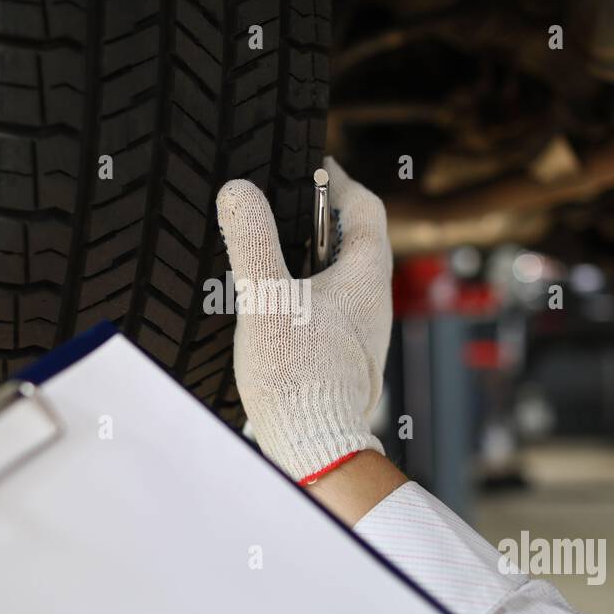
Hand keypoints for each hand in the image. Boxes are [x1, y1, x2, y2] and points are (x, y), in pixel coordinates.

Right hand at [216, 157, 391, 482]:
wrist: (317, 446)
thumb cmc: (299, 375)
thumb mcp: (266, 298)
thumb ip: (252, 240)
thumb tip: (239, 191)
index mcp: (366, 275)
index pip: (365, 208)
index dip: (339, 182)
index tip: (315, 167)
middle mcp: (373, 300)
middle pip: (354, 241)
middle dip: (320, 219)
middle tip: (282, 205)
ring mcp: (362, 331)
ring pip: (341, 277)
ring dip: (311, 259)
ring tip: (270, 253)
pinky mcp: (346, 357)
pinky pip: (331, 308)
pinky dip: (306, 293)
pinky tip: (274, 307)